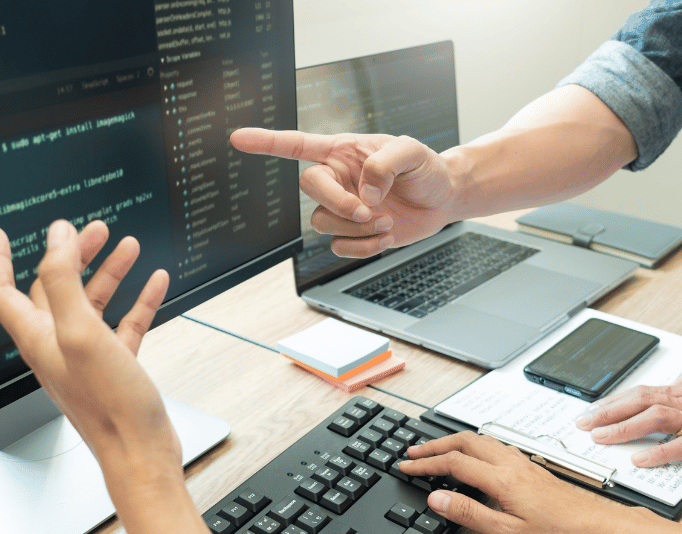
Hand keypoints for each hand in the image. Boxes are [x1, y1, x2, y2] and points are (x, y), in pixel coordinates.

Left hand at [0, 219, 180, 485]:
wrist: (141, 454)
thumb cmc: (109, 406)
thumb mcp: (81, 331)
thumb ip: (63, 279)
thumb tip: (56, 238)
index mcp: (37, 338)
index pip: (1, 290)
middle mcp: (57, 345)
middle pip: (54, 288)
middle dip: (72, 253)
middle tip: (92, 230)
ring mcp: (87, 357)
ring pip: (93, 302)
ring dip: (108, 271)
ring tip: (127, 245)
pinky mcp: (116, 367)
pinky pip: (124, 324)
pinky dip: (138, 300)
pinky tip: (154, 282)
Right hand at [230, 128, 460, 256]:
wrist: (442, 199)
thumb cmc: (426, 168)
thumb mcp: (412, 151)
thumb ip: (385, 164)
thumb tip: (363, 191)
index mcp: (342, 151)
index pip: (296, 145)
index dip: (266, 142)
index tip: (238, 139)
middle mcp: (336, 179)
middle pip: (309, 188)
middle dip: (339, 203)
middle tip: (369, 210)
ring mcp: (342, 208)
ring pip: (322, 222)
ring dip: (356, 227)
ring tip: (386, 221)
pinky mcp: (351, 234)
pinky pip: (339, 247)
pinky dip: (364, 247)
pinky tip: (385, 236)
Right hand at [400, 431, 627, 533]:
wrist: (606, 531)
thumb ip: (470, 513)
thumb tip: (437, 497)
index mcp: (502, 479)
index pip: (453, 462)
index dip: (425, 464)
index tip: (405, 466)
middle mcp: (512, 465)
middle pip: (464, 441)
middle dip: (434, 444)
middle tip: (413, 453)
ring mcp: (525, 465)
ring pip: (481, 440)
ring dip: (454, 442)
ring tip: (437, 450)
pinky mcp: (534, 470)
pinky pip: (496, 447)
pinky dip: (474, 446)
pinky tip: (476, 457)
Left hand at [575, 365, 681, 472]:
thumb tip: (678, 376)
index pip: (643, 391)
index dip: (614, 401)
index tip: (592, 410)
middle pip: (643, 401)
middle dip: (608, 412)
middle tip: (584, 423)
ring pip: (659, 419)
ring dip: (626, 428)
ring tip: (602, 438)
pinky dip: (661, 452)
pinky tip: (641, 459)